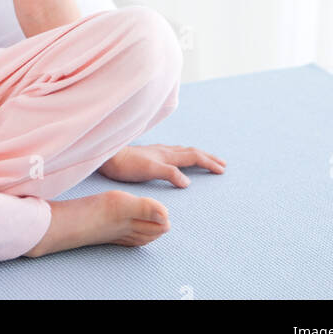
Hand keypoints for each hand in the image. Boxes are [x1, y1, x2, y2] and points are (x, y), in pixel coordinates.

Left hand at [97, 144, 226, 186]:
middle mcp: (166, 151)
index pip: (194, 157)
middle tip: (222, 164)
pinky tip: (180, 158)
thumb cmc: (128, 166)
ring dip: (198, 155)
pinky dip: (185, 156)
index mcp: (168, 155)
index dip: (209, 163)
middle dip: (208, 158)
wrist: (110, 156)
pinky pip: (175, 153)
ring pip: (184, 151)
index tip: (222, 170)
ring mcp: (159, 152)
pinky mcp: (152, 154)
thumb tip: (188, 182)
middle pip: (192, 152)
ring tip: (206, 159)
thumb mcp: (150, 170)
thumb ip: (169, 173)